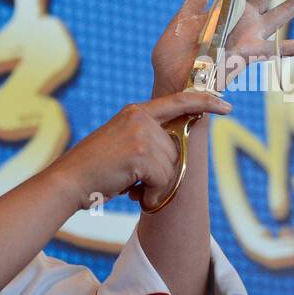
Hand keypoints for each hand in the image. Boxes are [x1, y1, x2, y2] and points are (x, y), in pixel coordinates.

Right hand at [47, 90, 232, 211]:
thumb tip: (176, 154)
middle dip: (162, 171)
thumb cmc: (94, 171)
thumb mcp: (121, 144)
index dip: (204, 102)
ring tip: (129, 185)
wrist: (67, 182)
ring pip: (171, 166)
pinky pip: (164, 180)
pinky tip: (132, 193)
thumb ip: (147, 140)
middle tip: (135, 179)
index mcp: (136, 112)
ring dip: (155, 184)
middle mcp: (140, 118)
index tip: (226, 105)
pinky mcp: (141, 153)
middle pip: (176, 149)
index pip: (178, 101)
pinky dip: (152, 193)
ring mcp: (141, 134)